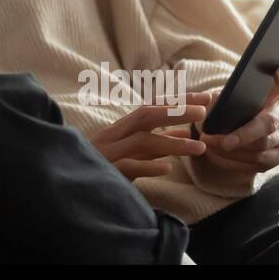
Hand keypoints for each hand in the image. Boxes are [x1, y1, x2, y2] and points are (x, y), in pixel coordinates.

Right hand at [90, 92, 210, 181]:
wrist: (73, 181)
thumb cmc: (105, 165)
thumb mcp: (131, 151)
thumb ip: (156, 143)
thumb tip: (185, 134)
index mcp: (122, 128)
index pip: (152, 106)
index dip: (178, 100)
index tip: (205, 98)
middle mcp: (115, 135)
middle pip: (146, 115)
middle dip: (176, 111)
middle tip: (203, 113)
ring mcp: (110, 152)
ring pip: (142, 141)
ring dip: (172, 143)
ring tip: (199, 147)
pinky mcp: (107, 172)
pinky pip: (128, 166)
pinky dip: (148, 167)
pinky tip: (167, 169)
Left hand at [196, 64, 278, 176]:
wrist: (234, 127)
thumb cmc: (231, 104)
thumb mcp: (227, 95)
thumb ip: (226, 94)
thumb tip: (212, 103)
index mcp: (276, 89)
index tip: (278, 76)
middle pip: (268, 123)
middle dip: (243, 134)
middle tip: (222, 141)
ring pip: (262, 147)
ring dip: (233, 150)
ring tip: (209, 145)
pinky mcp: (278, 156)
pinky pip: (257, 163)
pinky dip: (233, 161)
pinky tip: (214, 155)